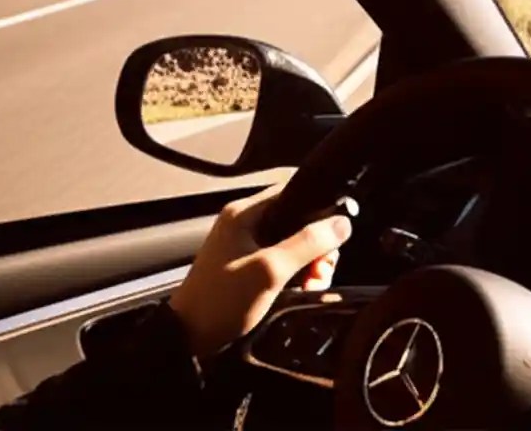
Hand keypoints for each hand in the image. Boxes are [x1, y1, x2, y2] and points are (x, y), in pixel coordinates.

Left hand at [168, 183, 353, 356]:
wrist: (188, 337)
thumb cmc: (222, 300)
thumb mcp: (269, 270)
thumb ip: (308, 244)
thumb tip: (343, 223)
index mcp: (245, 212)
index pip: (295, 192)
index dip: (320, 211)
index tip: (332, 238)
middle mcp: (246, 223)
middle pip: (299, 221)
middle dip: (318, 246)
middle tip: (322, 270)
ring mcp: (246, 246)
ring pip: (295, 244)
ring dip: (311, 263)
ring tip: (314, 284)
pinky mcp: (249, 267)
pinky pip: (284, 261)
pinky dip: (298, 274)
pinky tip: (304, 290)